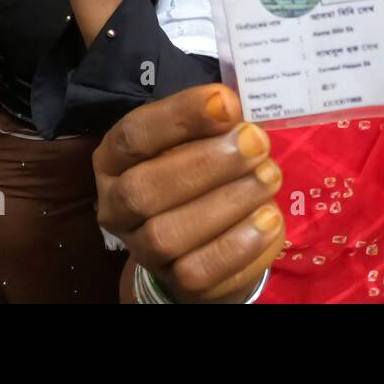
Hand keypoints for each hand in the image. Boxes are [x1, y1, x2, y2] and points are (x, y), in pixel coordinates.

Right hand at [94, 85, 283, 303]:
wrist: (206, 240)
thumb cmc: (199, 171)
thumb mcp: (198, 138)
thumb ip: (210, 121)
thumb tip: (232, 105)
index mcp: (113, 160)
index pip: (133, 135)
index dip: (179, 117)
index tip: (226, 102)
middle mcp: (116, 206)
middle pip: (144, 188)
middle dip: (205, 162)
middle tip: (256, 142)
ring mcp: (141, 250)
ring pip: (168, 233)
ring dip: (227, 201)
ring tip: (269, 176)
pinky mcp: (175, 282)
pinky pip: (199, 271)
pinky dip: (238, 243)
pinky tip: (269, 217)